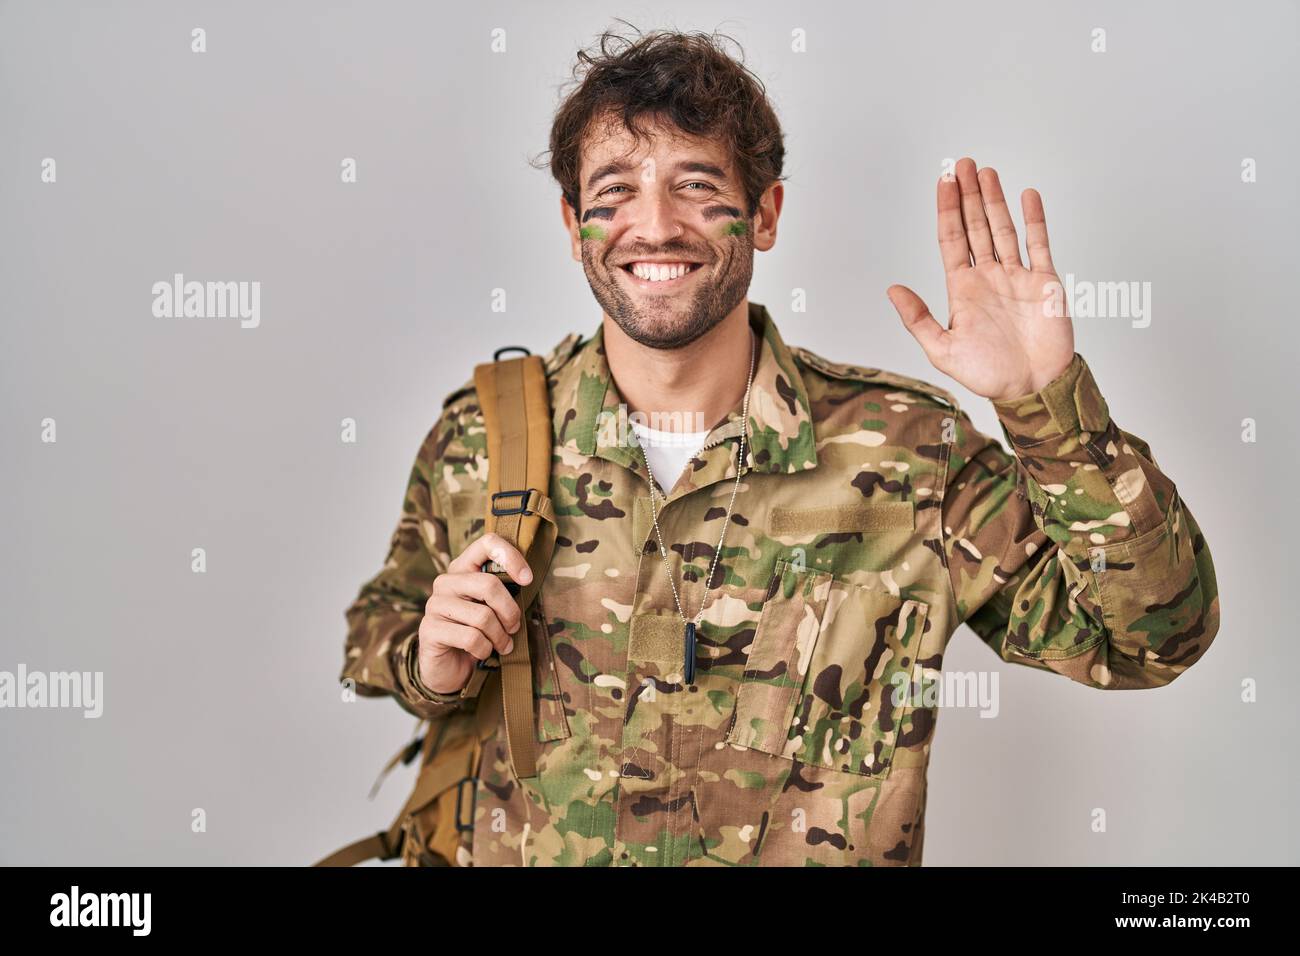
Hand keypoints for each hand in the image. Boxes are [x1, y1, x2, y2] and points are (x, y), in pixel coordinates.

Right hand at [416, 532, 531, 693]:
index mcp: (463, 568)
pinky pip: (471, 637)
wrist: (449, 667)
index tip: (528, 580)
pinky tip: (484, 652)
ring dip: (500, 636)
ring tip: (503, 645)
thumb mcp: (493, 608)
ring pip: (482, 616)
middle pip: (489, 585)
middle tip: (514, 628)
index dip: (511, 557)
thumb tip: (527, 581)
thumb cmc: (478, 633)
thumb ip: (505, 592)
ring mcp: (435, 604)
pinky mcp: (429, 629)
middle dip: (510, 611)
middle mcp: (446, 581)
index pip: (487, 543)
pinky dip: (485, 649)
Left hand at [887, 157, 1074, 401]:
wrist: (1032, 389)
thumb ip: (918, 319)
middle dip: (968, 196)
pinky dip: (1035, 220)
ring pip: (1003, 229)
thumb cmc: (988, 375)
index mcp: (962, 290)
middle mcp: (988, 277)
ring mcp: (1017, 277)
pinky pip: (1039, 244)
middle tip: (962, 164)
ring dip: (995, 200)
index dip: (947, 211)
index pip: (952, 241)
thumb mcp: (943, 350)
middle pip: (976, 227)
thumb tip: (892, 290)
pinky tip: (1026, 195)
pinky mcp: (1044, 282)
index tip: (943, 183)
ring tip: (986, 172)